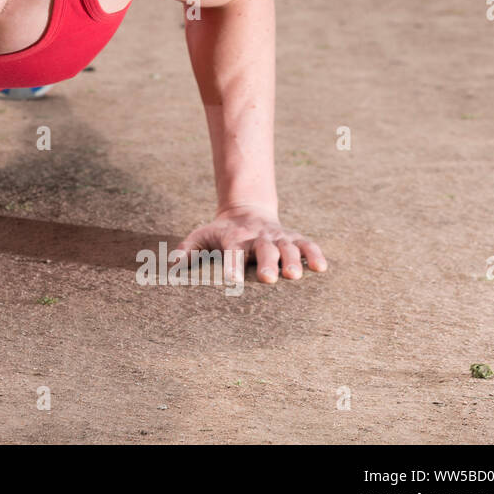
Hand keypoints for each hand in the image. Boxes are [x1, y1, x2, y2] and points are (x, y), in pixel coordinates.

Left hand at [174, 204, 326, 283]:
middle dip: (267, 263)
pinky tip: (322, 268)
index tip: (232, 282)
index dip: (232, 266)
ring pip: (288, 247)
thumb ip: (187, 249)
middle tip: (268, 280)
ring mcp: (278, 236)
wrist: (246, 211)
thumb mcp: (201, 235)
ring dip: (293, 260)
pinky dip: (315, 254)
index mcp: (234, 238)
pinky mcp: (294, 237)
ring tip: (295, 276)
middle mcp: (258, 237)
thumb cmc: (221, 233)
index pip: (232, 252)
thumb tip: (171, 265)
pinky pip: (308, 244)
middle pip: (264, 249)